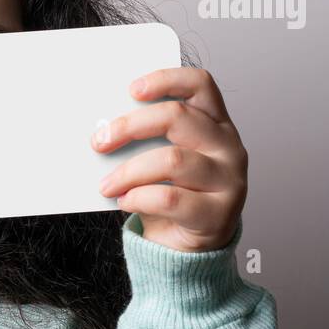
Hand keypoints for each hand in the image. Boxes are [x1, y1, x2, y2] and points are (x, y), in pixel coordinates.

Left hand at [91, 67, 246, 252]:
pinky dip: (138, 198)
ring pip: (172, 160)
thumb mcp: (159, 161)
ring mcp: (229, 180)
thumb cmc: (170, 195)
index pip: (200, 85)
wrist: (186, 248)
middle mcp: (228, 146)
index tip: (132, 89)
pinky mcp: (219, 213)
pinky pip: (169, 198)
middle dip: (130, 126)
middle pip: (178, 117)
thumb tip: (102, 130)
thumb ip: (143, 142)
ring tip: (106, 185)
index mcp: (215, 123)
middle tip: (99, 141)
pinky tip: (125, 201)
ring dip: (129, 172)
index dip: (166, 80)